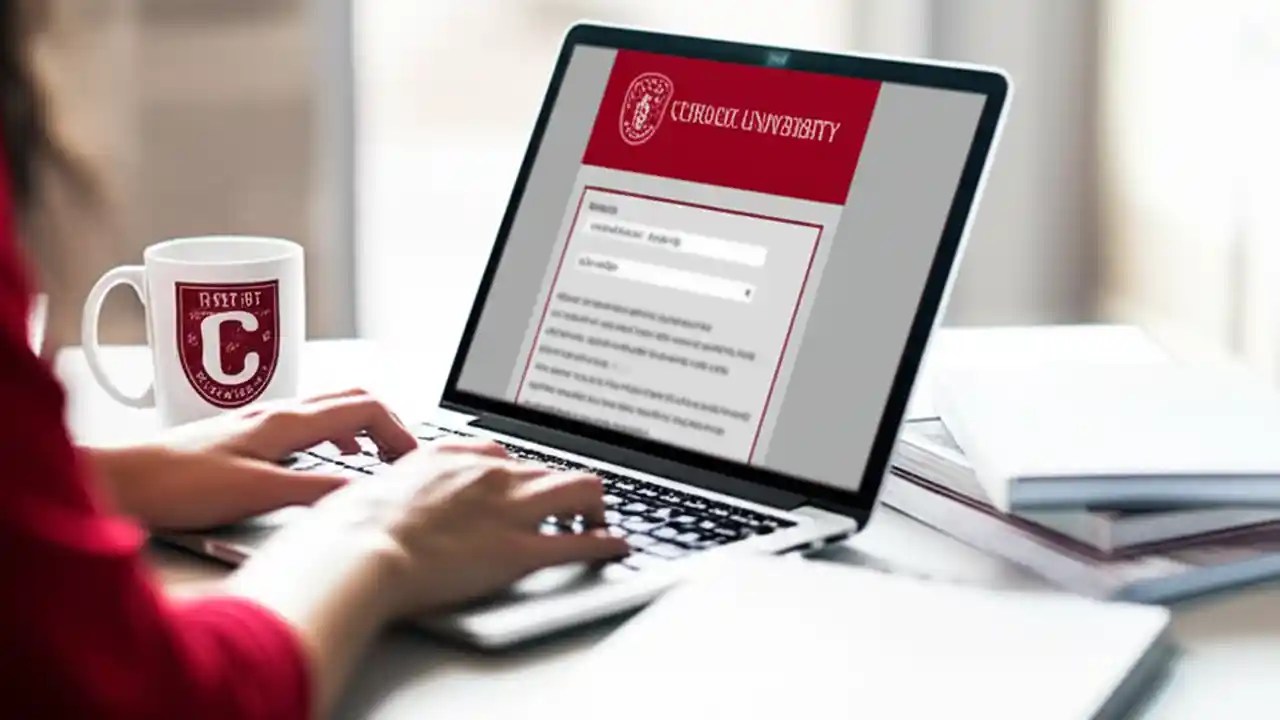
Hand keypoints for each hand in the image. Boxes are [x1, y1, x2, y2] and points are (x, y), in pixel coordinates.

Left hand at [91, 389, 417, 529]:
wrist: (119, 482)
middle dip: (386, 421)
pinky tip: (320, 464)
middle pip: (350, 398)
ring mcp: (257, 422)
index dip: (400, 430)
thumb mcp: (257, 492)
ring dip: (358, 429)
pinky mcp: (241, 438)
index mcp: (286, 420)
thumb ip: (315, 491)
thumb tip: (368, 493)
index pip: (365, 406)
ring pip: (326, 412)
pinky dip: (330, 439)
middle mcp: (275, 412)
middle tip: (403, 456)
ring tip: (373, 461)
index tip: (415, 462)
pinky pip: (302, 427)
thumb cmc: (178, 485)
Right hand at [303, 438, 630, 614]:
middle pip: (546, 469)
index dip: (518, 475)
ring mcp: (510, 508)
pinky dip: (605, 543)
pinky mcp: (519, 549)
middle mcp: (490, 473)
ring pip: (580, 489)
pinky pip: (580, 541)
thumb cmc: (351, 528)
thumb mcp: (372, 490)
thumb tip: (388, 501)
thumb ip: (396, 491)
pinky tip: (615, 546)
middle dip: (559, 491)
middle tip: (564, 510)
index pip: (502, 455)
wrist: (356, 552)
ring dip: (593, 506)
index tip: (520, 487)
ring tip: (596, 522)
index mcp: (453, 455)